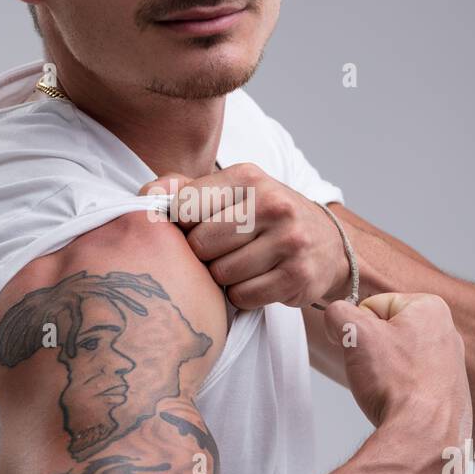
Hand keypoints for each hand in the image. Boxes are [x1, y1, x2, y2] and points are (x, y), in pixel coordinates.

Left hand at [138, 163, 348, 309]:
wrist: (328, 246)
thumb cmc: (264, 218)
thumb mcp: (230, 192)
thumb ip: (183, 189)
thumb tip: (146, 196)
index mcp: (247, 176)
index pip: (184, 206)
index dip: (181, 226)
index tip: (195, 229)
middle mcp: (272, 204)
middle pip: (200, 245)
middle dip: (203, 255)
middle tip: (222, 252)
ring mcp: (289, 241)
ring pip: (220, 274)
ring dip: (223, 278)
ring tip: (241, 265)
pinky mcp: (297, 276)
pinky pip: (242, 297)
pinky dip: (242, 296)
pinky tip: (258, 280)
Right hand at [322, 291, 472, 449]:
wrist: (424, 434)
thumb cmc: (398, 385)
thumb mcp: (354, 334)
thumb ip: (339, 313)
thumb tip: (336, 316)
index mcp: (430, 307)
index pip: (373, 304)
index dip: (356, 326)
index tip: (357, 346)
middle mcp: (447, 331)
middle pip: (387, 330)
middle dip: (371, 349)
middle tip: (372, 369)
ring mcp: (451, 363)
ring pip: (397, 357)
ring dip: (384, 371)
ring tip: (385, 387)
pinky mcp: (449, 390)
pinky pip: (411, 381)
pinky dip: (400, 390)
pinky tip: (397, 401)